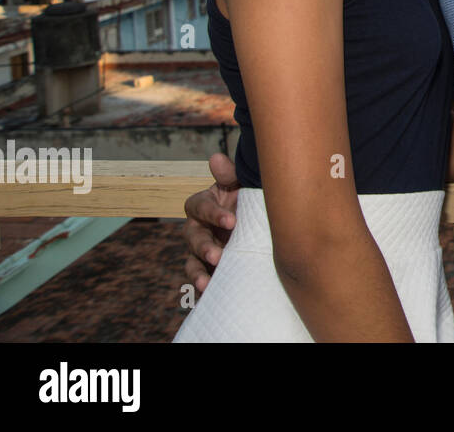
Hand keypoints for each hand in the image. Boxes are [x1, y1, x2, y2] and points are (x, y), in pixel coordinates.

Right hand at [183, 153, 239, 296]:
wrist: (262, 224)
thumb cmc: (249, 199)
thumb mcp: (242, 185)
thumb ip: (229, 175)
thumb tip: (215, 157)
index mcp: (203, 204)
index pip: (198, 206)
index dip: (212, 213)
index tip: (232, 221)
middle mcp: (198, 228)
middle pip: (192, 238)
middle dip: (203, 247)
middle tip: (218, 255)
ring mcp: (202, 251)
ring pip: (191, 262)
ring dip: (198, 272)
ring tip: (206, 283)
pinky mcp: (209, 269)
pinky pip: (200, 280)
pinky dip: (203, 288)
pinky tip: (209, 296)